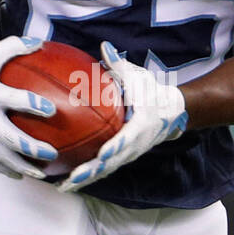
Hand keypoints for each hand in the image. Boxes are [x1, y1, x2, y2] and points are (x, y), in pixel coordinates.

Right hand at [0, 36, 58, 179]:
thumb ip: (14, 47)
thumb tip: (39, 43)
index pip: (15, 100)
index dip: (33, 104)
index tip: (52, 109)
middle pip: (9, 137)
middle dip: (31, 148)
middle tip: (52, 153)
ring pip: (1, 155)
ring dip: (22, 166)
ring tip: (42, 174)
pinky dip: (5, 169)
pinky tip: (20, 176)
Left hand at [58, 42, 186, 192]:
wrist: (171, 112)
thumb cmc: (152, 92)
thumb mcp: (138, 76)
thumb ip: (119, 64)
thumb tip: (104, 46)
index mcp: (141, 126)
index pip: (128, 138)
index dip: (115, 147)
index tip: (103, 154)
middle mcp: (134, 145)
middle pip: (112, 162)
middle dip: (93, 171)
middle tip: (73, 178)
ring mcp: (128, 154)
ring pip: (105, 170)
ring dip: (85, 180)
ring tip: (63, 187)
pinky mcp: (121, 158)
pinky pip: (103, 170)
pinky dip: (87, 178)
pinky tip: (66, 183)